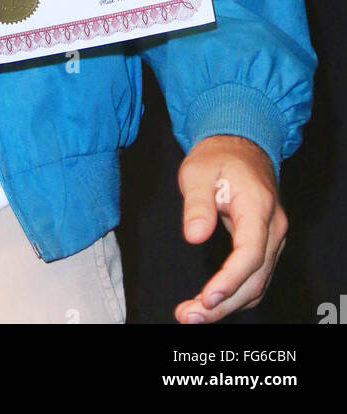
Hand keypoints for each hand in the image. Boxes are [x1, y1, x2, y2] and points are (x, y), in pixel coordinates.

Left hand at [174, 134, 287, 323]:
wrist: (241, 147)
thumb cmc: (217, 157)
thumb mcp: (197, 171)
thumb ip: (197, 203)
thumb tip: (194, 235)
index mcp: (258, 206)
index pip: (251, 254)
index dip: (230, 280)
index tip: (207, 298)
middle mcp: (273, 227)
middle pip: (255, 278)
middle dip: (223, 303)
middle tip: (188, 316)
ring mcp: (273, 238)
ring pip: (257, 284)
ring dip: (227, 304)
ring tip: (192, 314)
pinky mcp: (266, 245)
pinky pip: (255, 278)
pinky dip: (235, 295)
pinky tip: (211, 303)